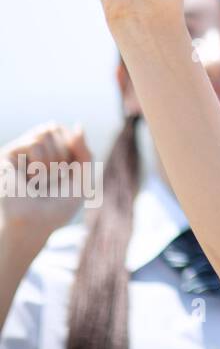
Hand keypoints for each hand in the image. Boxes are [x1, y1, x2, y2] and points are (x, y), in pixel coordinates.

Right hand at [0, 123, 94, 243]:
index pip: (65, 131)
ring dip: (51, 162)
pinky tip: (30, 180)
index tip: (66, 173)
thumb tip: (77, 125)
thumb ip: (84, 151)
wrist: (35, 223)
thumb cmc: (57, 205)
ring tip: (40, 182)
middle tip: (50, 179)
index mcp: (49, 151)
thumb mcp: (82, 178)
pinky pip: (34, 143)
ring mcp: (18, 151)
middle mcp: (32, 148)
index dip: (71, 149)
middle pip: (55, 128)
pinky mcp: (7, 156)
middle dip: (62, 156)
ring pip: (45, 133)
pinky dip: (40, 164)